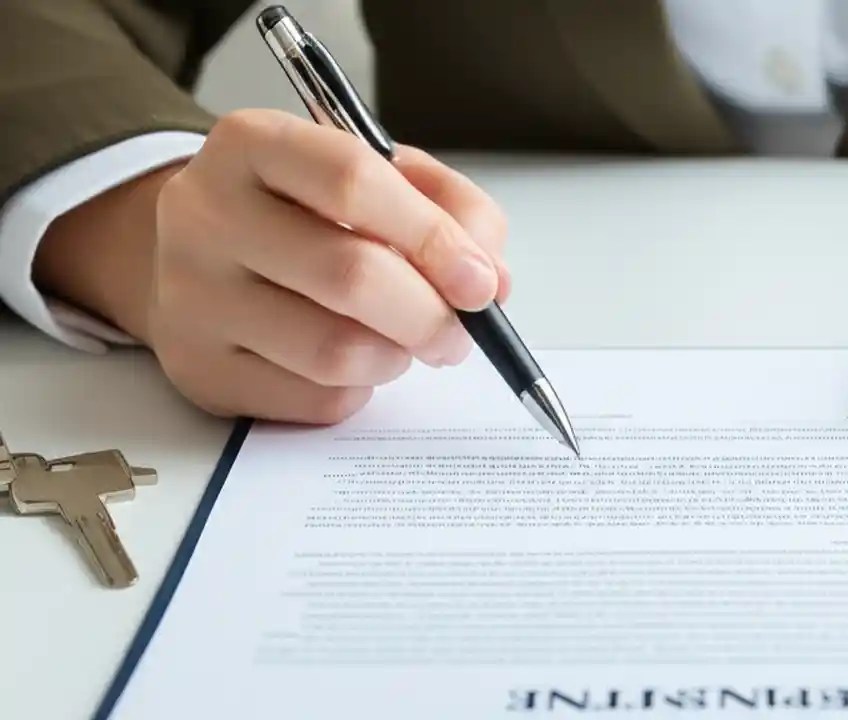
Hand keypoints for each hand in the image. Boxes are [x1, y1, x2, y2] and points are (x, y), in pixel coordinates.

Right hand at [35, 109, 509, 422]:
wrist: (200, 255)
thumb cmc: (305, 211)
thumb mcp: (380, 177)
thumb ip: (449, 209)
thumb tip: (492, 279)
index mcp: (253, 144)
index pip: (353, 181)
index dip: (433, 237)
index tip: (479, 280)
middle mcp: (206, 214)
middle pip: (350, 276)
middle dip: (430, 315)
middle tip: (460, 330)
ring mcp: (193, 297)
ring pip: (334, 351)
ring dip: (396, 357)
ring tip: (401, 341)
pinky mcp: (199, 369)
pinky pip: (313, 400)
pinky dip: (358, 390)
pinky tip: (353, 364)